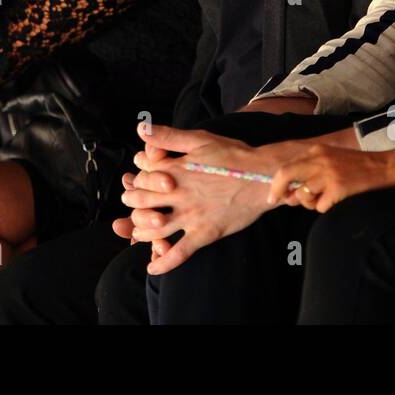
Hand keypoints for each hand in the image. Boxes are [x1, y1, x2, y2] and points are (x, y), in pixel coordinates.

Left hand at [120, 123, 300, 275]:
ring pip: (154, 228)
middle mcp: (179, 194)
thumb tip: (142, 128)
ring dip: (141, 231)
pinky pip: (179, 252)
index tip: (138, 180)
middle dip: (132, 203)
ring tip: (138, 231)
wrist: (263, 177)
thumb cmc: (233, 156)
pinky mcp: (204, 233)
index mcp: (176, 170)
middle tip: (131, 204)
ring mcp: (191, 216)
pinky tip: (152, 267)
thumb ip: (168, 136)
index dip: (136, 178)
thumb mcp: (200, 139)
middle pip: (141, 202)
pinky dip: (163, 262)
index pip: (142, 176)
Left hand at [269, 144, 394, 211]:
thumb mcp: (329, 160)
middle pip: (286, 175)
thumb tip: (289, 193)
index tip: (273, 196)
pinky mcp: (338, 188)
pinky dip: (324, 208)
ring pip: (302, 195)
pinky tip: (334, 200)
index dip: (276, 183)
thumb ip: (309, 172)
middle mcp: (319, 160)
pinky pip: (320, 206)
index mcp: (315, 151)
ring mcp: (328, 174)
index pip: (286, 167)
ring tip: (321, 199)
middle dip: (278, 191)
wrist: (383, 166)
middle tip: (278, 201)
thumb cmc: (355, 166)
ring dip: (308, 203)